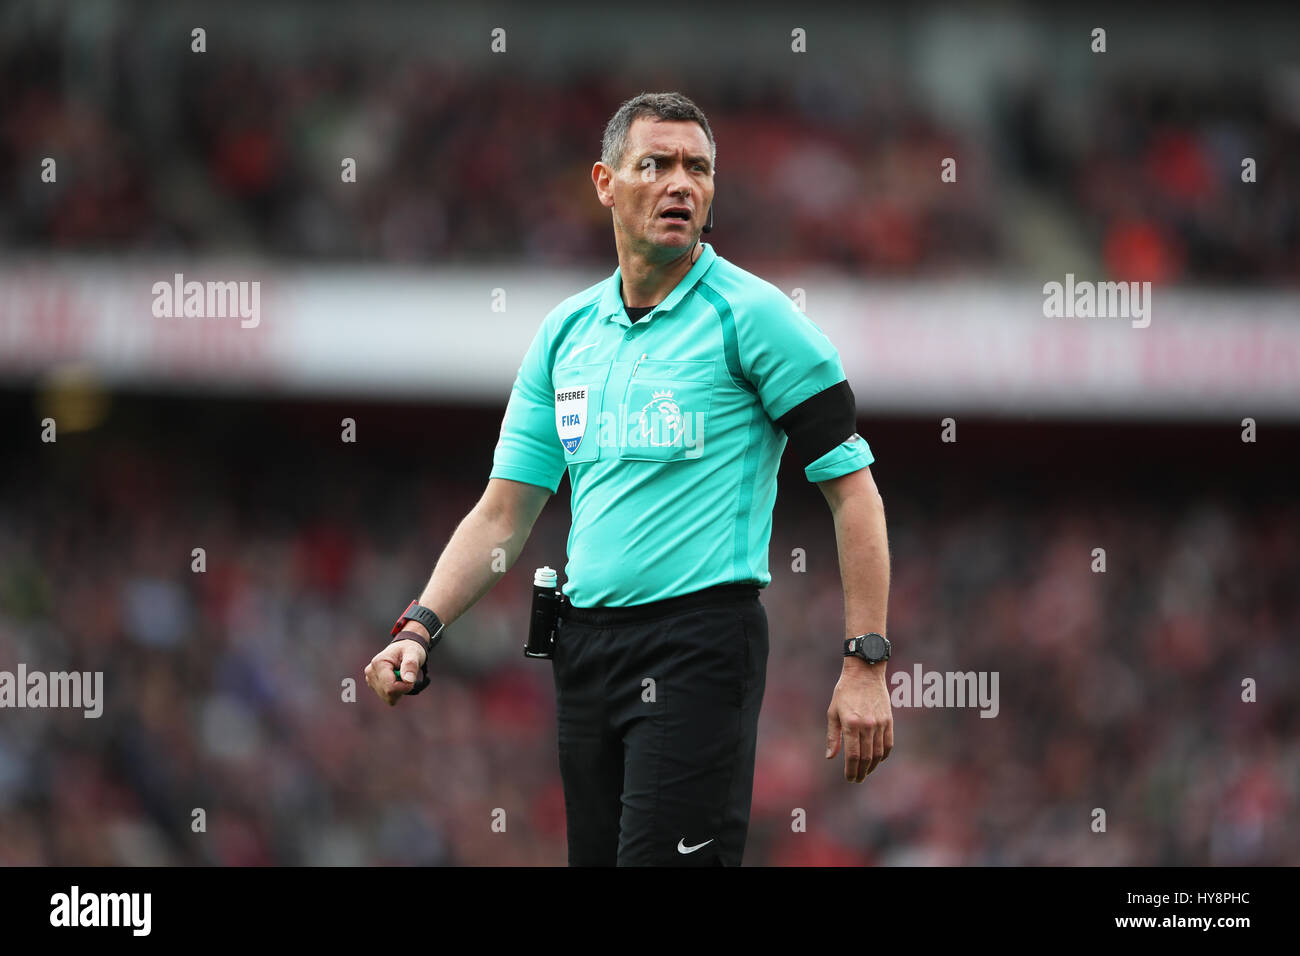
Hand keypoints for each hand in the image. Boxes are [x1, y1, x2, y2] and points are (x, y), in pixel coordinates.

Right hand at [363, 636, 427, 705]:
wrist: (403, 648)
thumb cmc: (409, 649)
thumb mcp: (413, 653)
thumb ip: (411, 665)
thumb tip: (408, 680)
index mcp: (378, 663)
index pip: (390, 688)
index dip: (404, 687)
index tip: (412, 679)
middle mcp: (371, 672)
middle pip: (388, 695)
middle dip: (402, 689)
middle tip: (407, 676)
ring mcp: (370, 679)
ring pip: (387, 698)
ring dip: (399, 691)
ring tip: (401, 676)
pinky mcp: (373, 685)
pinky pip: (387, 697)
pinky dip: (396, 692)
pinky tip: (397, 680)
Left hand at [826, 658, 893, 781]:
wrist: (865, 673)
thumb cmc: (845, 692)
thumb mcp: (833, 712)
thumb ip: (833, 736)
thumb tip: (830, 757)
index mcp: (851, 724)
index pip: (853, 755)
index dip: (851, 770)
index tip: (849, 778)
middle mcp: (867, 725)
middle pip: (866, 757)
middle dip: (861, 772)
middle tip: (857, 779)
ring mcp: (880, 723)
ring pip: (878, 753)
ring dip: (872, 766)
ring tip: (866, 772)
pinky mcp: (889, 720)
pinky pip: (888, 744)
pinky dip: (883, 755)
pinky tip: (877, 760)